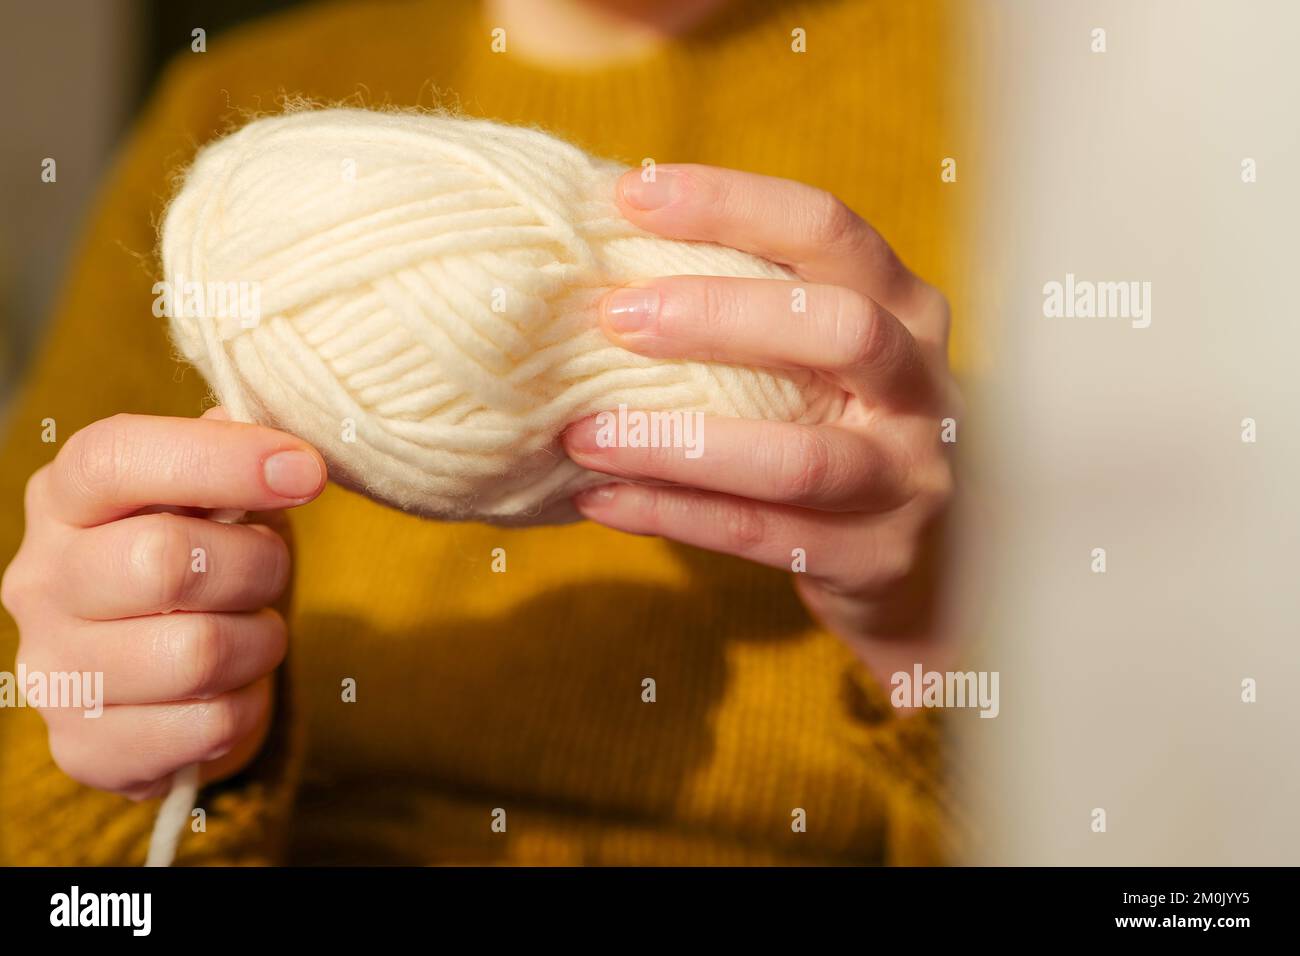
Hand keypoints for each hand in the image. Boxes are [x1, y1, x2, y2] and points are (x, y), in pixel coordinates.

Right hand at [0, 408, 325, 798]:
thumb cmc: (199, 564)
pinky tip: (231, 687)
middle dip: (256, 565)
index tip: (306, 470)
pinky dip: (246, 704)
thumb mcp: (212, 499)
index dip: (221, 458)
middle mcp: (40, 581)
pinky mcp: (86, 746)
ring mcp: (53, 670)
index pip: (116, 458)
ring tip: (252, 631)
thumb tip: (283, 449)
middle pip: (164, 560)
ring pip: (196, 652)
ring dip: (258, 640)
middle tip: (271, 569)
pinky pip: (207, 725)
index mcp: (64, 499)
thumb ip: (233, 461)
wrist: (162, 682)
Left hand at [563, 164, 959, 683]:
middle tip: (615, 318)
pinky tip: (601, 499)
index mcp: (906, 308)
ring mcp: (910, 479)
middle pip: (840, 330)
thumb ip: (750, 302)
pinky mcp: (876, 558)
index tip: (631, 195)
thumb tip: (604, 250)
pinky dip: (670, 515)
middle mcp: (923, 386)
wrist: (918, 555)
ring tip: (584, 435)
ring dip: (677, 444)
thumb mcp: (820, 354)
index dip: (732, 204)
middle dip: (719, 315)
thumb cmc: (837, 423)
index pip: (828, 231)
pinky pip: (759, 536)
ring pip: (797, 459)